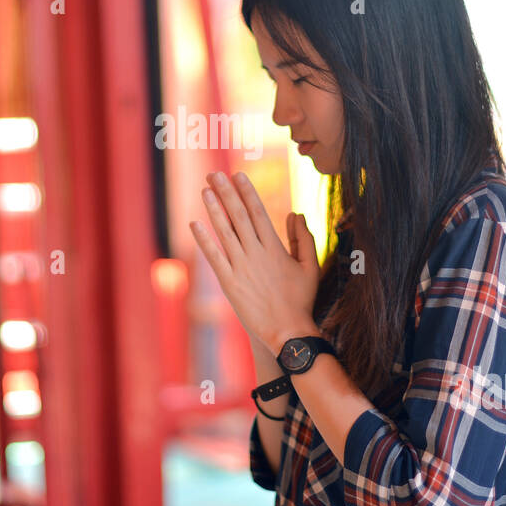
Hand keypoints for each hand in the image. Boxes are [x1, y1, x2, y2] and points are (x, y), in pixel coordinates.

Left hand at [190, 171, 320, 356]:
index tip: (238, 175)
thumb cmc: (301, 300)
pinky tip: (194, 224)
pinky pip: (214, 258)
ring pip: (225, 233)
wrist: (287, 331)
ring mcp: (241, 268)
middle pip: (239, 216)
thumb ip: (303, 239)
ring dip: (213, 210)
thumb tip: (295, 213)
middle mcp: (256, 254)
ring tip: (204, 189)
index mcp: (275, 248)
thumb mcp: (311, 266)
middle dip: (226, 193)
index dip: (247, 192)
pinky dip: (204, 241)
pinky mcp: (229, 284)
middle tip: (215, 173)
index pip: (258, 212)